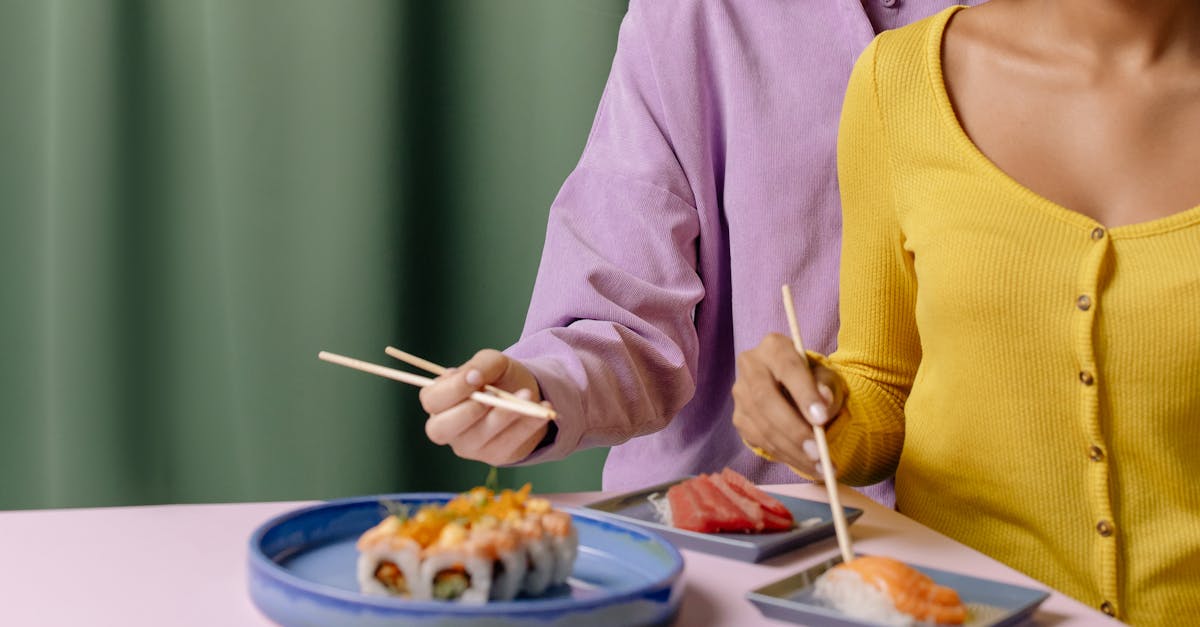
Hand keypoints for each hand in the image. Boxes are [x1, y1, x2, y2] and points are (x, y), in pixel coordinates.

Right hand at [418, 349, 551, 465]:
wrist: (523, 393)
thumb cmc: (497, 377)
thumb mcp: (490, 362)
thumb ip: (479, 365)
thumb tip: (472, 377)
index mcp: (439, 403)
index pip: (431, 401)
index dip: (451, 390)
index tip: (476, 376)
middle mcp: (448, 429)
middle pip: (443, 429)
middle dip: (469, 411)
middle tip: (492, 395)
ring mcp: (470, 447)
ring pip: (482, 436)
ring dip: (507, 414)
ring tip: (528, 394)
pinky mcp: (496, 456)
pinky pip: (511, 443)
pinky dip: (529, 424)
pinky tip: (543, 409)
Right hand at [731, 333, 846, 476]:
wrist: (795, 391)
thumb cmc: (814, 381)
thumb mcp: (827, 378)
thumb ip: (827, 387)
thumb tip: (824, 401)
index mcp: (774, 347)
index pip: (787, 368)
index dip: (804, 394)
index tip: (821, 419)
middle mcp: (750, 366)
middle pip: (766, 399)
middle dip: (793, 430)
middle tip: (819, 453)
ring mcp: (740, 393)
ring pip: (761, 425)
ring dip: (792, 450)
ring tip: (820, 467)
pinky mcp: (739, 418)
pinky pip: (759, 440)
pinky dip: (784, 455)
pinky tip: (805, 464)